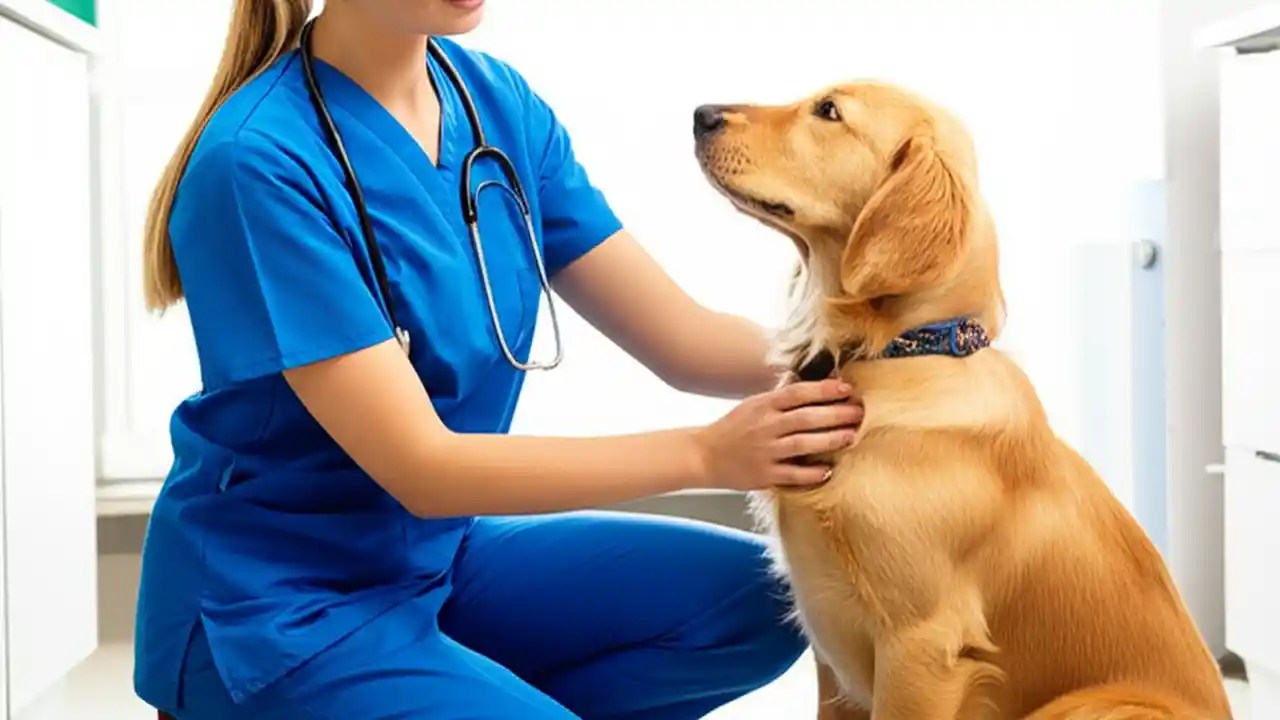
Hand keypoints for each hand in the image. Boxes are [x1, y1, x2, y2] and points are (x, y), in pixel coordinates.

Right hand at [693, 379, 862, 490]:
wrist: (703, 455)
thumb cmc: (734, 428)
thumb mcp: (753, 405)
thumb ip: (781, 399)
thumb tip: (817, 390)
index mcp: (763, 406)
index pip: (798, 393)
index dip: (824, 390)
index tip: (847, 389)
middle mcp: (765, 427)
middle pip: (806, 418)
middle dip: (837, 415)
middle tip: (860, 413)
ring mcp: (765, 452)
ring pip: (804, 444)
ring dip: (831, 440)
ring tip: (851, 437)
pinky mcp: (764, 475)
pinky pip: (793, 474)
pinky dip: (812, 473)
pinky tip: (828, 470)